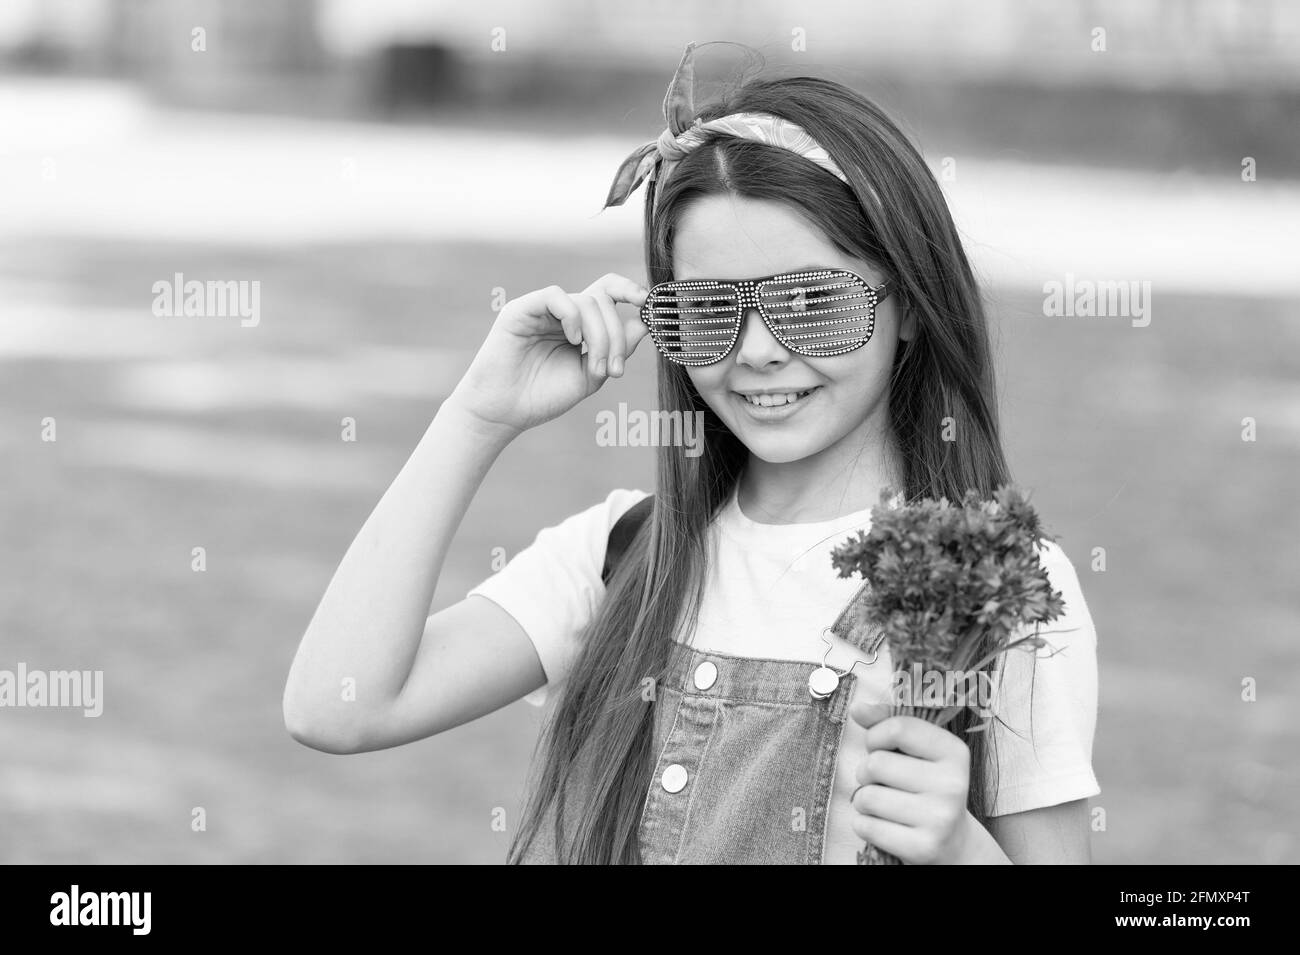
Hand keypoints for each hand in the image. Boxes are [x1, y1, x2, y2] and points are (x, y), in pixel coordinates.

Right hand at [448, 273, 649, 435]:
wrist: (504, 413)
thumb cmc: (543, 396)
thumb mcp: (591, 375)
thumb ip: (617, 350)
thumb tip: (645, 324)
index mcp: (579, 324)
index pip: (607, 292)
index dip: (630, 290)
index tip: (648, 305)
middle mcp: (561, 313)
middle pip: (603, 299)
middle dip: (617, 335)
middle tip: (614, 369)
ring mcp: (541, 309)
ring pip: (586, 301)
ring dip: (600, 336)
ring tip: (594, 368)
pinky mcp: (521, 310)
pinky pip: (556, 296)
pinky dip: (573, 317)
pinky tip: (574, 342)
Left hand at [848, 701, 981, 864]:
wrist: (954, 842)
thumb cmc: (926, 787)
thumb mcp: (916, 751)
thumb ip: (887, 724)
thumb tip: (856, 708)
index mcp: (954, 752)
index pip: (898, 728)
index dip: (876, 736)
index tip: (879, 747)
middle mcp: (952, 784)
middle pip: (876, 763)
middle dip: (866, 771)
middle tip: (879, 781)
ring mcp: (940, 818)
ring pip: (868, 796)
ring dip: (863, 800)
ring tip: (881, 803)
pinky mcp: (923, 847)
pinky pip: (866, 826)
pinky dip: (863, 823)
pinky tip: (882, 824)